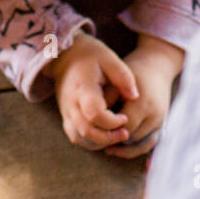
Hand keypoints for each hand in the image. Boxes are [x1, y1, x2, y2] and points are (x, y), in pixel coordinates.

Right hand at [48, 34, 139, 150]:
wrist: (64, 55)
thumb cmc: (90, 55)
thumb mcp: (110, 59)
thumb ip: (124, 77)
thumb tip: (135, 97)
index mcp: (83, 88)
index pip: (95, 114)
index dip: (112, 121)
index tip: (125, 117)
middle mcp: (71, 103)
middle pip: (86, 131)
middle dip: (108, 137)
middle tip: (125, 133)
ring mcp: (66, 111)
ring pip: (79, 138)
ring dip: (99, 143)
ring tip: (116, 136)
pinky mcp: (65, 115)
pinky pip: (75, 136)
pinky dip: (90, 142)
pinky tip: (105, 136)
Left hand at [103, 38, 183, 159]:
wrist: (156, 67)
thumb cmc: (132, 72)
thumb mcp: (115, 82)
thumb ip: (104, 101)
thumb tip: (90, 122)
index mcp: (143, 103)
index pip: (123, 127)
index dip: (108, 130)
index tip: (94, 131)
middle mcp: (155, 115)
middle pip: (131, 138)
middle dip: (115, 140)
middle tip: (96, 142)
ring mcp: (161, 122)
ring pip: (140, 146)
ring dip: (124, 149)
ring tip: (106, 148)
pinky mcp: (162, 126)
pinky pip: (149, 145)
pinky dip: (134, 150)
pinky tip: (119, 149)